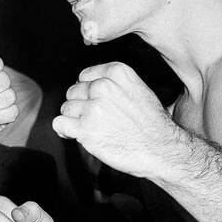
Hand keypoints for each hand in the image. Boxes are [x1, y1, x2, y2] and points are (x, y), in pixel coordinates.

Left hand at [52, 62, 174, 178]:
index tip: (98, 104)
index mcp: (117, 72)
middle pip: (73, 92)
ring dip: (74, 120)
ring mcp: (93, 107)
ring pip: (66, 108)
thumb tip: (87, 86)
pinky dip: (64, 131)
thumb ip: (113, 83)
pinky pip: (59, 123)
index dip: (88, 92)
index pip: (84, 76)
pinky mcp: (85, 129)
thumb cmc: (151, 124)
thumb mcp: (138, 89)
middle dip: (81, 106)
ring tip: (93, 129)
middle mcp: (103, 86)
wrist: (161, 149)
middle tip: (98, 121)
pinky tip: (77, 135)